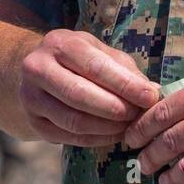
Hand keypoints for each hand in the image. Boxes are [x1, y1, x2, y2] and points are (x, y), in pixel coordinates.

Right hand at [19, 29, 160, 146]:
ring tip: (129, 126)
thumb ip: (125, 69)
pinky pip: (69, 137)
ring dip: (107, 128)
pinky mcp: (34, 123)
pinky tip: (114, 135)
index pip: (95, 67)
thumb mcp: (100, 52)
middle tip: (139, 115)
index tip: (150, 97)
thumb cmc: (79, 60)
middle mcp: (38, 68)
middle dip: (116, 108)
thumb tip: (153, 91)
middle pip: (80, 95)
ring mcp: (30, 97)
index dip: (125, 85)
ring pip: (73, 120)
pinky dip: (96, 139)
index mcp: (59, 43)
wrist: (38, 72)